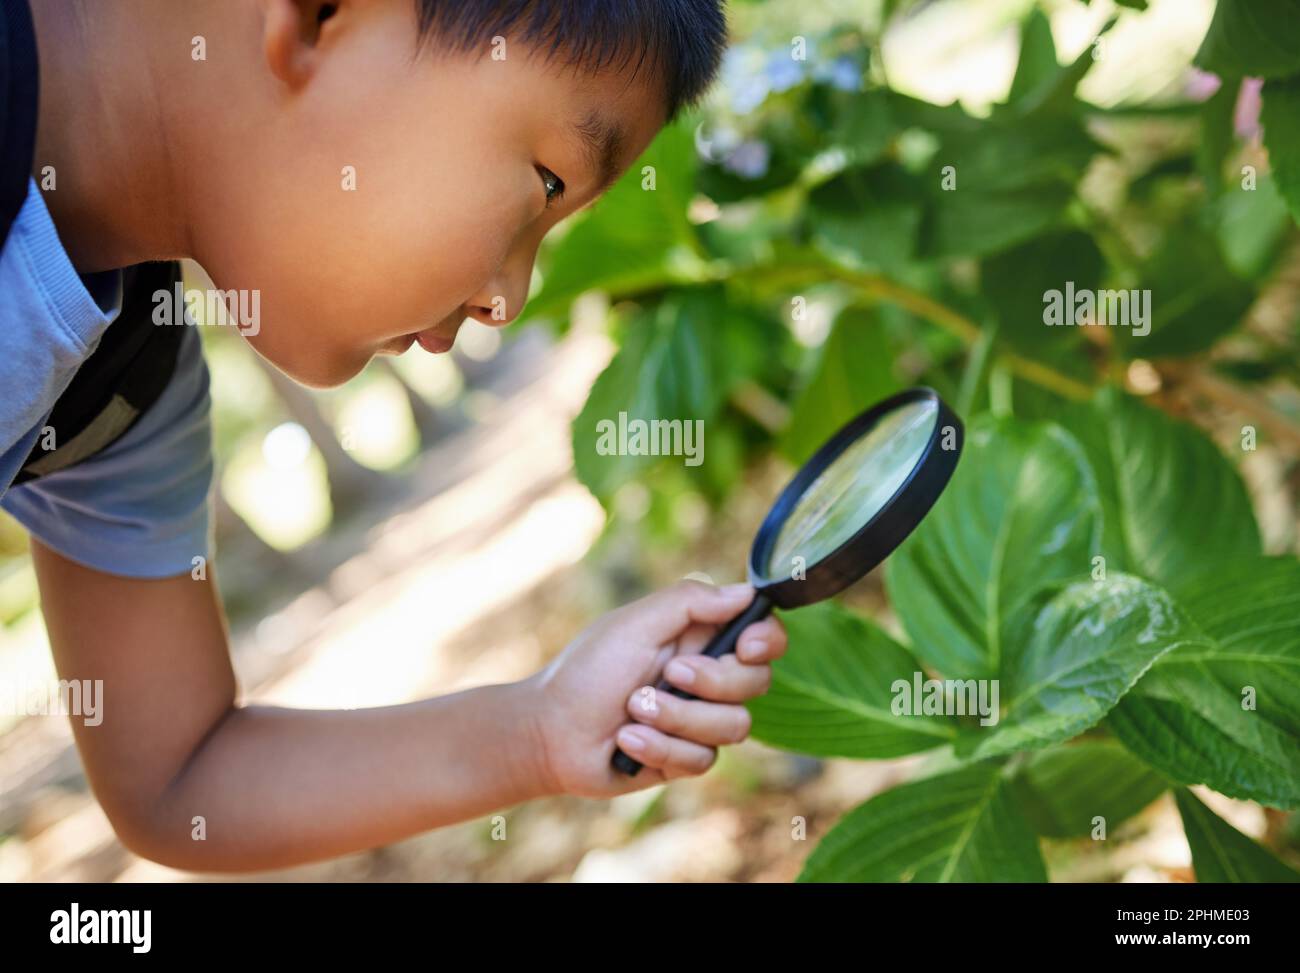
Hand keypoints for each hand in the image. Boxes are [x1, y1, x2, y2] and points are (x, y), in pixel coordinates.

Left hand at [522, 581, 787, 797]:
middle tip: (669, 674)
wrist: (550, 732)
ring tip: (633, 711)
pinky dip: (659, 748)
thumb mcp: (635, 624)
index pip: (762, 635)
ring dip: (676, 718)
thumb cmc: (588, 670)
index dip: (766, 641)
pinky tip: (626, 741)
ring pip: (735, 727)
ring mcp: (699, 720)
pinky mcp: (685, 758)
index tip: (745, 647)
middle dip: (711, 682)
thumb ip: (690, 602)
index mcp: (698, 637)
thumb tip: (746, 593)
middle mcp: (707, 678)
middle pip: (756, 682)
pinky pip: (702, 760)